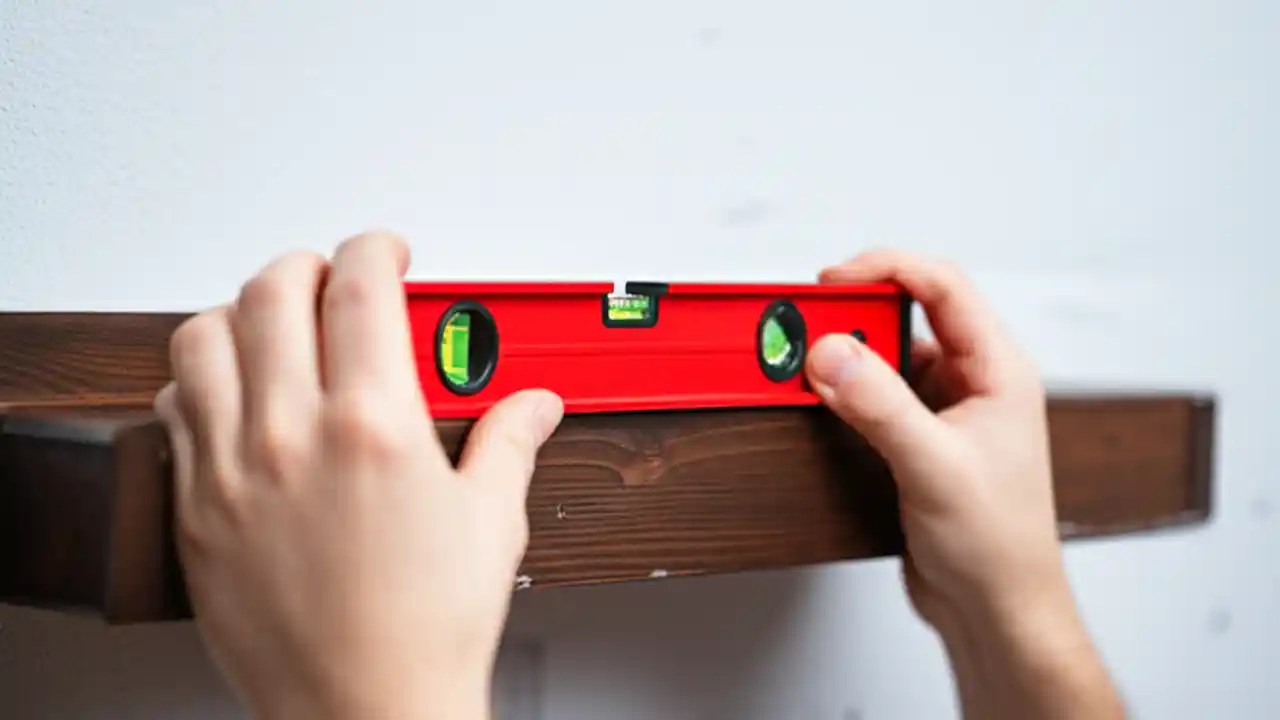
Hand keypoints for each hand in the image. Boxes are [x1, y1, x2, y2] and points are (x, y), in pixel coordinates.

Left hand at [154, 231, 562, 719]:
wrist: (365, 709)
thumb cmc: (425, 630)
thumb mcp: (489, 524)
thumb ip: (509, 443)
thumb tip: (532, 407)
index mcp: (375, 426)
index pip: (361, 286)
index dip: (376, 247)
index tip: (386, 251)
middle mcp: (292, 436)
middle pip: (274, 291)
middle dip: (309, 264)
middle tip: (332, 276)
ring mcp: (234, 470)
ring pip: (204, 337)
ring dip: (241, 310)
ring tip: (272, 320)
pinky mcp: (197, 510)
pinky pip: (176, 409)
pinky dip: (198, 378)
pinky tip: (230, 391)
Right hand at [805, 250, 1122, 718]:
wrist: (996, 610)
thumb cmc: (998, 546)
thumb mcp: (935, 467)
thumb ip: (881, 406)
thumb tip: (832, 354)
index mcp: (998, 370)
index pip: (942, 286)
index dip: (886, 270)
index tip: (832, 282)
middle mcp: (974, 382)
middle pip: (907, 314)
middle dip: (854, 315)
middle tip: (807, 327)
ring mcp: (946, 410)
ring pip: (887, 355)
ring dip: (847, 356)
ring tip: (810, 367)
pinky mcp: (919, 438)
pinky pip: (876, 393)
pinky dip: (846, 391)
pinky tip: (826, 404)